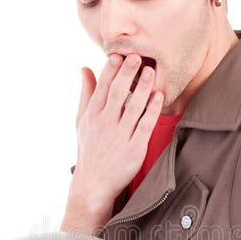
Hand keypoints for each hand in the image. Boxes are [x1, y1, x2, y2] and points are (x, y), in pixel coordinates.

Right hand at [72, 53, 163, 210]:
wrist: (93, 184)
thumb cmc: (89, 150)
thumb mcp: (82, 122)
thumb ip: (86, 94)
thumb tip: (85, 68)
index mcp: (92, 115)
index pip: (102, 87)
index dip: (110, 70)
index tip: (119, 55)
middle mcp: (105, 124)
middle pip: (117, 93)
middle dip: (127, 74)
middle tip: (137, 56)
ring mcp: (120, 137)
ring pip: (132, 107)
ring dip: (142, 88)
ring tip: (151, 71)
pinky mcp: (134, 149)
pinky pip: (144, 126)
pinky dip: (151, 110)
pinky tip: (158, 97)